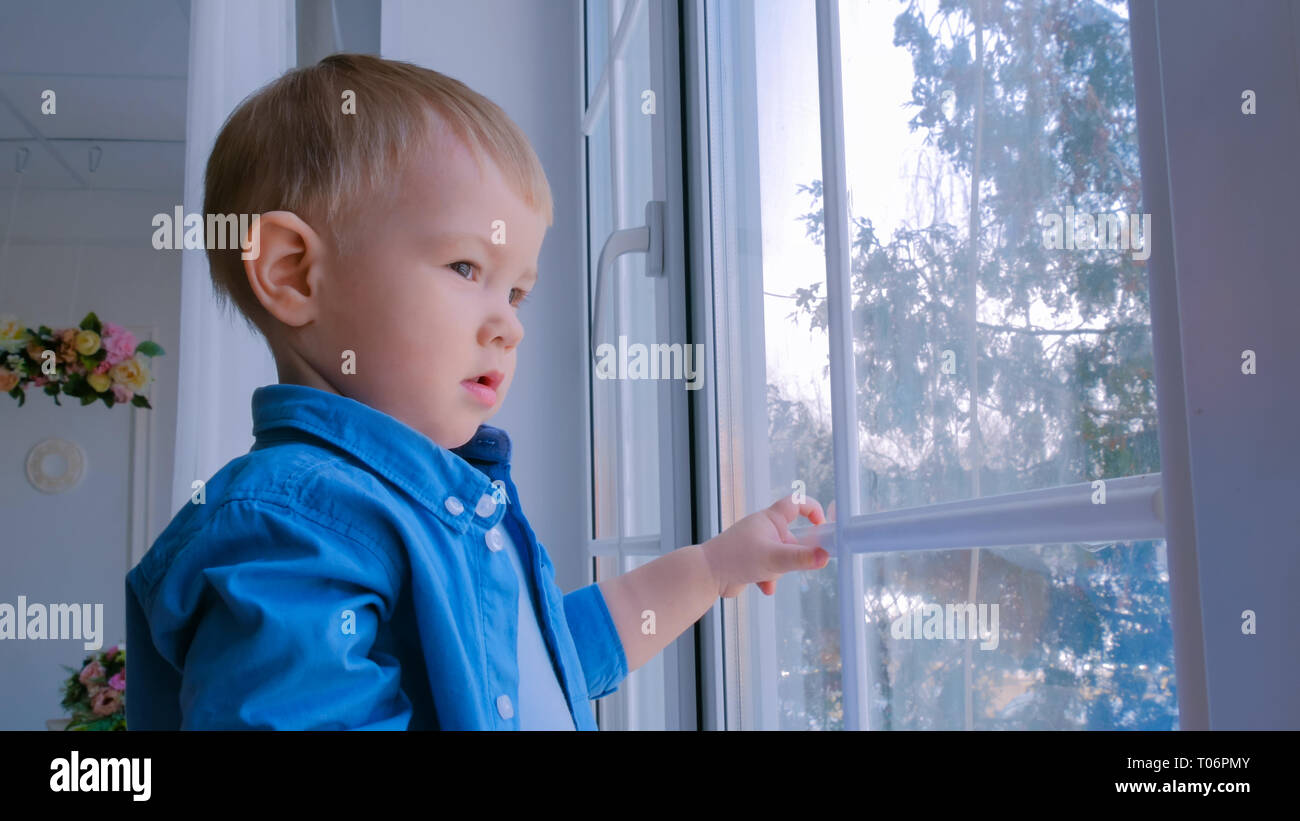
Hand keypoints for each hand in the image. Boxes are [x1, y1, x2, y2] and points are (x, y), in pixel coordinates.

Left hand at [699, 496, 828, 598]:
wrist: (706, 575)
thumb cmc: (736, 558)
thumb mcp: (775, 558)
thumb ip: (801, 558)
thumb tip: (826, 556)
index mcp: (770, 519)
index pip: (796, 503)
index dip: (812, 509)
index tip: (823, 526)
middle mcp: (764, 529)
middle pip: (793, 537)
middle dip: (794, 554)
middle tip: (794, 564)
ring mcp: (757, 545)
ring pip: (782, 556)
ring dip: (779, 570)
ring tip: (767, 575)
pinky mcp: (751, 561)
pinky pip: (769, 569)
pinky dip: (769, 578)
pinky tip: (763, 587)